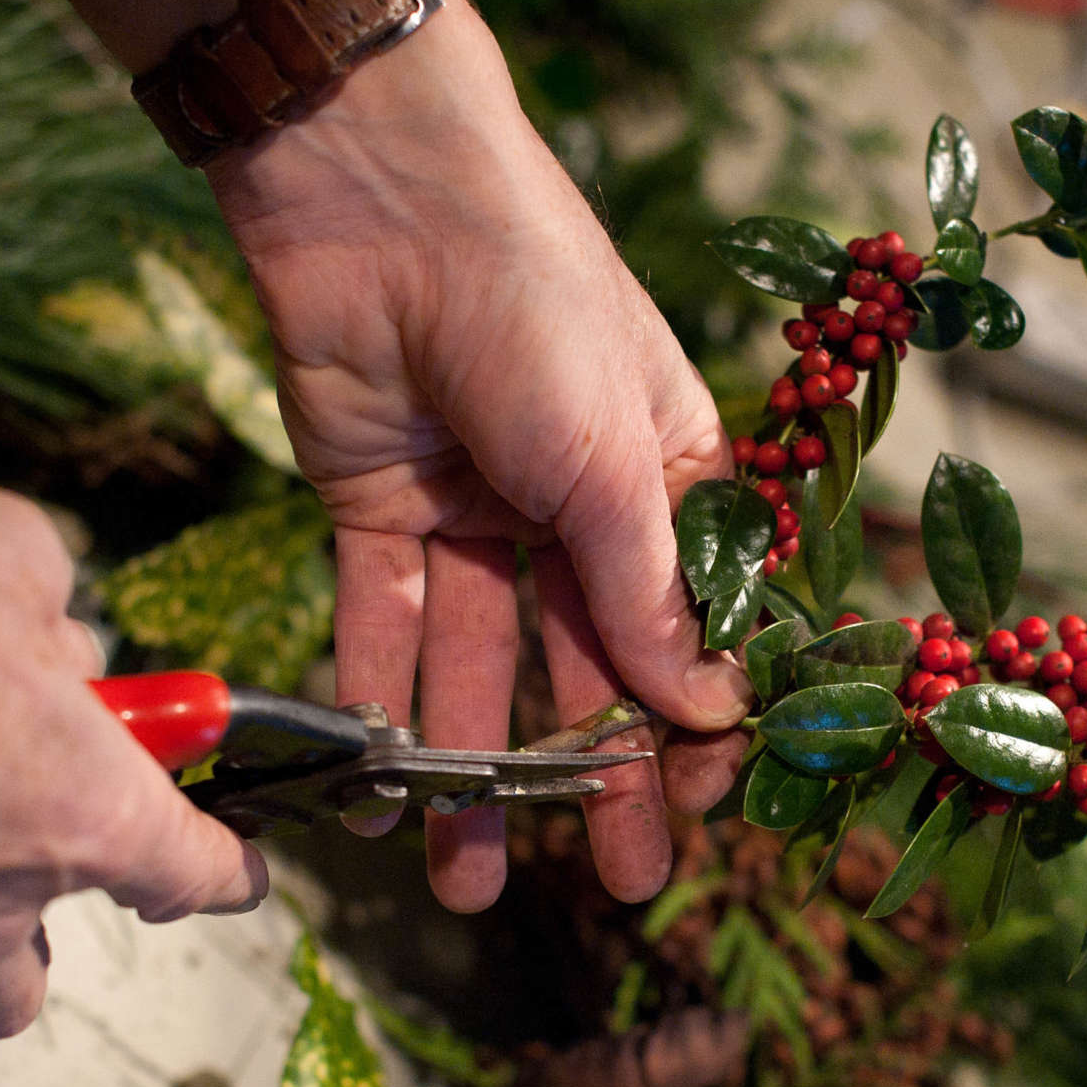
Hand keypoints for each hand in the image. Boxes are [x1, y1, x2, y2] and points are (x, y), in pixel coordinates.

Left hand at [199, 2, 752, 910]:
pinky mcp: (379, 511)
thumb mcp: (610, 463)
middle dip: (599, 777)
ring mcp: (477, 513)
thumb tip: (708, 713)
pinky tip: (379, 795)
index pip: (700, 626)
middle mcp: (576, 507)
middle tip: (614, 886)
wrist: (380, 200)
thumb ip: (646, 598)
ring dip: (476, 770)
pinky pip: (383, 625)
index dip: (701, 724)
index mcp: (667, 482)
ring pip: (482, 666)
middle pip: (592, 665)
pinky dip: (379, 703)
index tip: (700, 813)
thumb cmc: (538, 307)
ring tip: (469, 882)